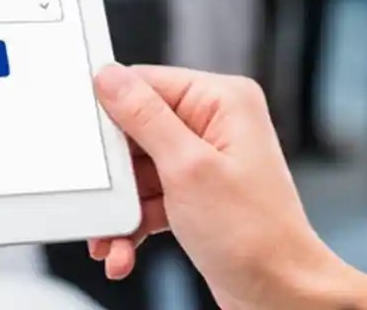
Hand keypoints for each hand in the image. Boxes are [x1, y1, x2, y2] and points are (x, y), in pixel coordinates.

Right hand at [88, 65, 355, 309]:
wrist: (279, 295)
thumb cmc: (255, 236)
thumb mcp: (187, 169)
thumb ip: (144, 118)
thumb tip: (111, 77)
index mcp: (223, 101)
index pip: (149, 83)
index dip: (112, 110)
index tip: (87, 140)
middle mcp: (216, 124)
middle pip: (137, 129)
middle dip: (116, 175)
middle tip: (102, 198)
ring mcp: (205, 161)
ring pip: (139, 170)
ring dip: (121, 208)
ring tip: (110, 237)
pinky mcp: (196, 194)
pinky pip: (150, 197)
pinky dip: (133, 223)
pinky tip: (123, 248)